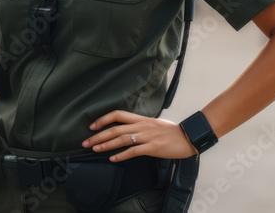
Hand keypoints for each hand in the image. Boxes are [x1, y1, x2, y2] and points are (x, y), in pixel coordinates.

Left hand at [82, 110, 198, 161]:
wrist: (189, 136)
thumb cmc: (173, 132)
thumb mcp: (155, 124)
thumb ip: (142, 126)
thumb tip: (130, 130)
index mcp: (142, 119)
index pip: (118, 114)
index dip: (103, 119)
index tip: (92, 126)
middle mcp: (142, 125)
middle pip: (115, 128)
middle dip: (98, 135)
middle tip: (86, 141)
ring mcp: (147, 136)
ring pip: (121, 139)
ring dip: (106, 144)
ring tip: (95, 149)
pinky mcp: (153, 147)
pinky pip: (134, 151)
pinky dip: (121, 155)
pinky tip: (113, 159)